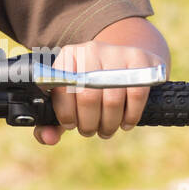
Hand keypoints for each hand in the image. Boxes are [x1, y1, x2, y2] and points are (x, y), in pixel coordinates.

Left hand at [33, 41, 164, 145]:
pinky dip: (130, 116)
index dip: (65, 113)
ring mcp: (116, 53)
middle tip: (90, 131)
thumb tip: (48, 139)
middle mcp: (90, 51)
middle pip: (88, 96)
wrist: (124, 61)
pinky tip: (125, 123)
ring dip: (108, 124)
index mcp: (67, 56)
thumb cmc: (90, 86)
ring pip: (112, 99)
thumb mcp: (69, 97)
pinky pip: (136, 94)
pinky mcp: (140, 60)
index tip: (71, 125)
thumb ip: (52, 121)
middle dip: (88, 123)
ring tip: (106, 130)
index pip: (61, 88)